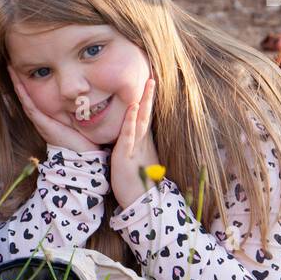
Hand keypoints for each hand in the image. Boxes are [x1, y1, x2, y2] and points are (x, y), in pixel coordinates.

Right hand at [7, 65, 100, 152]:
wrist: (83, 156)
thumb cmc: (84, 137)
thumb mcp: (81, 115)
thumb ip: (81, 103)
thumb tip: (87, 87)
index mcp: (49, 112)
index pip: (36, 92)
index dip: (29, 79)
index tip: (27, 63)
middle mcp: (41, 115)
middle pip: (27, 92)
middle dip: (19, 77)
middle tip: (11, 61)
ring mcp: (40, 119)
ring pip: (25, 96)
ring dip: (17, 82)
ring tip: (10, 67)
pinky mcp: (42, 123)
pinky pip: (30, 105)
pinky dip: (23, 93)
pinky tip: (18, 82)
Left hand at [109, 76, 160, 207]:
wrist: (139, 202)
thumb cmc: (136, 183)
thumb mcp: (135, 161)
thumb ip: (133, 148)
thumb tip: (131, 138)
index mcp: (143, 143)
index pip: (145, 117)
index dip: (147, 101)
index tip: (150, 84)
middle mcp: (142, 142)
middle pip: (147, 114)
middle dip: (150, 96)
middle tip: (153, 77)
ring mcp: (136, 147)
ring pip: (142, 120)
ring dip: (144, 101)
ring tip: (148, 84)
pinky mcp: (127, 154)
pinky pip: (130, 134)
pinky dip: (132, 120)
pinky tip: (134, 107)